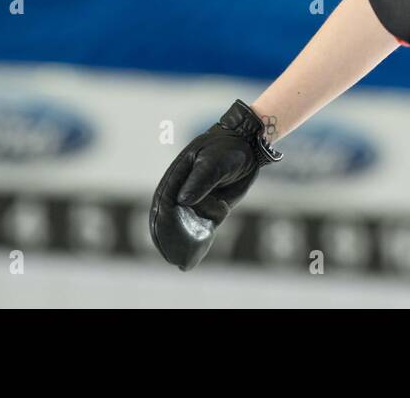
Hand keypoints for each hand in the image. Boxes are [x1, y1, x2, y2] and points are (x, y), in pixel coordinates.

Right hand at [149, 99, 281, 270]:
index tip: (162, 238)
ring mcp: (196, 201)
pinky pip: (202, 227)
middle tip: (172, 257)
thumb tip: (183, 200)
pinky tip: (197, 255)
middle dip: (169, 237)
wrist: (248, 146)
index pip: (163, 202)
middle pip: (169, 218)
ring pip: (185, 226)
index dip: (161, 221)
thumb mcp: (214, 162)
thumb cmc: (228, 149)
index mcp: (177, 176)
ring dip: (183, 243)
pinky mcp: (211, 208)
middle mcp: (182, 191)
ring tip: (182, 262)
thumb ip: (201, 180)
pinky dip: (199, 240)